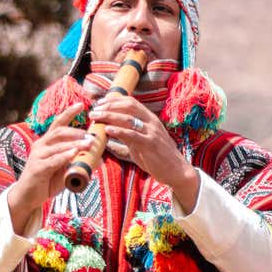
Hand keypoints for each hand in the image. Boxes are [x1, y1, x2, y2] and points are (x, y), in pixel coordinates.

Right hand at [8, 102, 91, 234]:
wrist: (28, 196)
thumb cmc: (47, 180)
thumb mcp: (66, 169)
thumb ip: (79, 162)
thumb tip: (100, 158)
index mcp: (47, 142)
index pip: (58, 123)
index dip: (68, 113)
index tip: (80, 105)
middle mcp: (41, 145)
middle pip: (59, 132)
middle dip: (77, 132)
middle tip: (92, 135)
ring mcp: (38, 156)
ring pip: (58, 145)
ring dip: (75, 144)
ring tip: (89, 144)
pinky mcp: (37, 168)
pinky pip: (53, 160)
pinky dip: (65, 156)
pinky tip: (74, 154)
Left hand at [89, 96, 200, 212]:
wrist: (176, 170)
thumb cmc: (158, 157)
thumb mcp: (141, 143)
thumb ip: (127, 136)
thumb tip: (109, 131)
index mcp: (150, 119)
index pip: (130, 102)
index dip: (113, 100)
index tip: (99, 103)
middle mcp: (151, 122)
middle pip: (128, 106)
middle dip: (108, 106)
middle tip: (94, 110)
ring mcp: (152, 132)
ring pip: (128, 118)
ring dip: (109, 116)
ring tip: (96, 118)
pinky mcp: (150, 144)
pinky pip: (132, 135)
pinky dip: (118, 131)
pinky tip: (107, 130)